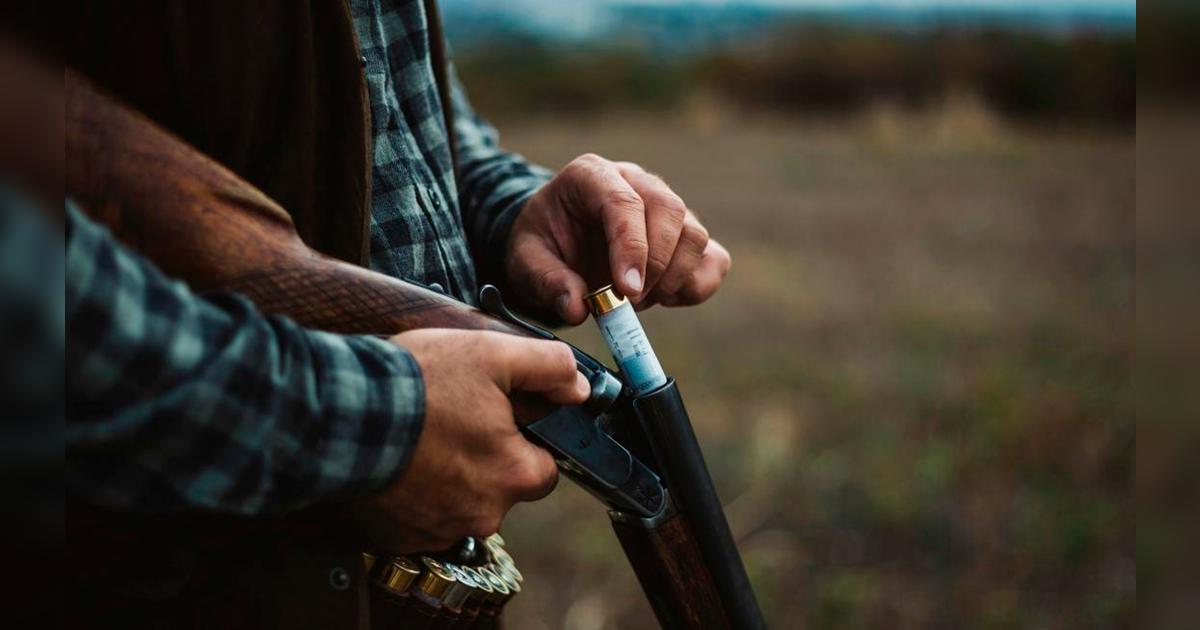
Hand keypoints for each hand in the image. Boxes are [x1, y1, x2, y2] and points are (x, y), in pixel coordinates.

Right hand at [355, 329, 588, 553]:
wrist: (340, 412)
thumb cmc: (418, 382)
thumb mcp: (493, 353)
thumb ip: (547, 367)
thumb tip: (579, 387)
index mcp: (515, 475)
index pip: (545, 467)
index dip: (526, 438)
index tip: (499, 417)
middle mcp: (484, 515)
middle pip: (502, 486)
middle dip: (485, 457)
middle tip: (454, 419)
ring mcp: (440, 531)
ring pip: (462, 502)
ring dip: (449, 475)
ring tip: (422, 435)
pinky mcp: (402, 537)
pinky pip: (422, 517)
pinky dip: (415, 493)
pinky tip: (400, 459)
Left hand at [507, 153, 731, 323]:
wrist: (556, 242)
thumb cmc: (542, 244)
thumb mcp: (526, 261)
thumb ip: (547, 281)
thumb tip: (577, 309)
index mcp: (591, 175)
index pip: (624, 202)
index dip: (632, 248)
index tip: (626, 291)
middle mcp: (635, 181)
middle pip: (670, 210)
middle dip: (656, 265)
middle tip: (630, 303)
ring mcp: (666, 207)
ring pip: (695, 235)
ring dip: (673, 279)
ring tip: (636, 302)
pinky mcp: (686, 235)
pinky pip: (714, 258)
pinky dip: (697, 286)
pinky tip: (663, 298)